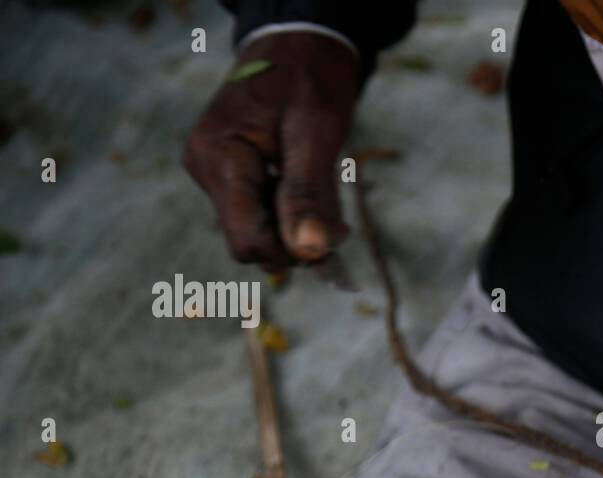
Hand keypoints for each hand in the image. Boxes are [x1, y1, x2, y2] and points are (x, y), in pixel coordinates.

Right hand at [183, 32, 359, 269]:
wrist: (297, 43)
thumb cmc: (310, 79)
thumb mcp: (316, 134)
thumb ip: (309, 195)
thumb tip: (310, 252)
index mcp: (218, 157)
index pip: (247, 241)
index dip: (292, 249)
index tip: (335, 237)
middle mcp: (205, 169)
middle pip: (253, 241)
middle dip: (298, 238)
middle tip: (340, 221)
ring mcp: (213, 173)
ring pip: (259, 230)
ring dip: (298, 225)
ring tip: (326, 192)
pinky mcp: (227, 175)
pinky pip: (260, 213)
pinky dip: (291, 212)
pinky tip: (310, 187)